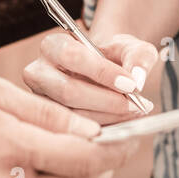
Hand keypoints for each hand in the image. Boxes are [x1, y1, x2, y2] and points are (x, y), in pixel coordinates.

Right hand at [23, 31, 157, 124]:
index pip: (73, 57)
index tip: (130, 85)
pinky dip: (103, 128)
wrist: (106, 71)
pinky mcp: (51, 122)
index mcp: (53, 46)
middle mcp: (40, 72)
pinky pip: (76, 130)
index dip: (103, 72)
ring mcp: (42, 100)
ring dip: (107, 118)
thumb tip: (137, 79)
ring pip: (72, 115)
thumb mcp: (130, 48)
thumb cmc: (114, 57)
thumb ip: (138, 56)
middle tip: (135, 105)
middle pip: (69, 91)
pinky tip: (122, 123)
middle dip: (106, 101)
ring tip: (133, 113)